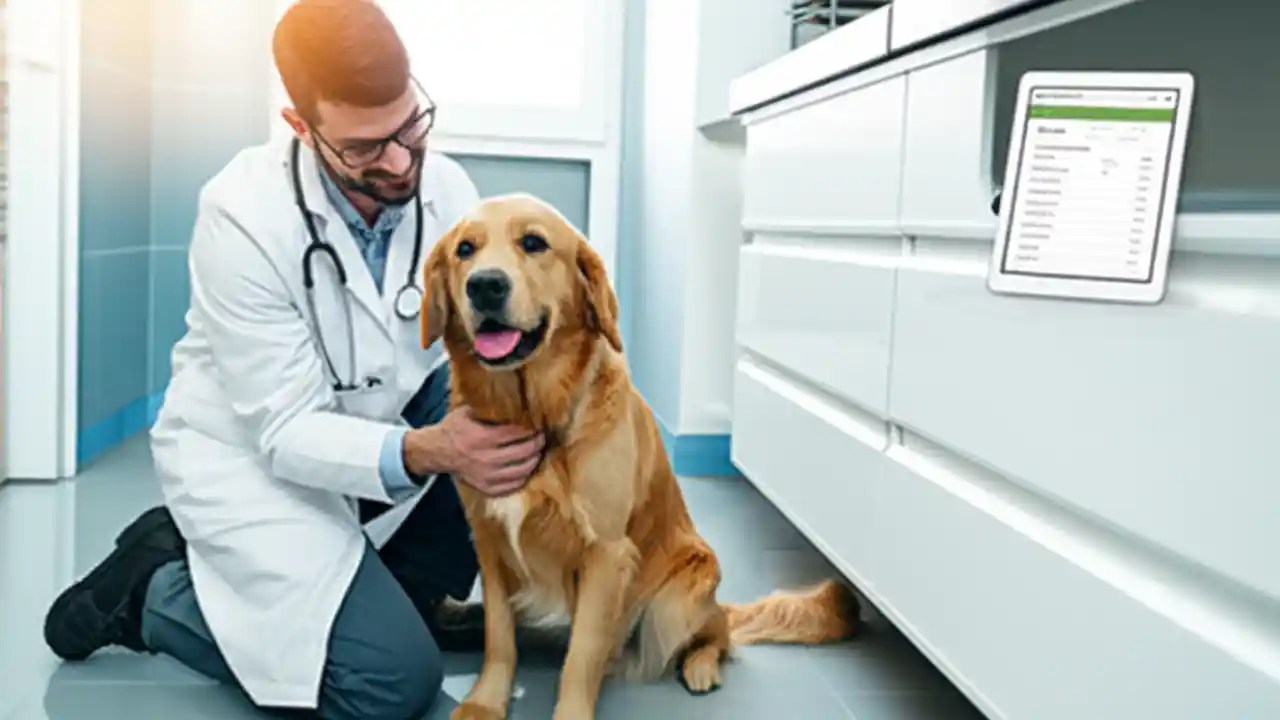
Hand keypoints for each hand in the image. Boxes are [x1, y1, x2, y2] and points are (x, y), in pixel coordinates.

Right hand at [407, 407, 544, 495]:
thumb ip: (488, 408)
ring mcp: (485, 476)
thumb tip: (514, 401)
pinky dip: (523, 478)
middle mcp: (484, 458)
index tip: (537, 425)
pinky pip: (511, 486)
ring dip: (534, 461)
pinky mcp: (485, 488)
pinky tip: (526, 468)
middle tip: (542, 437)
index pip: (515, 433)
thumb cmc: (454, 428)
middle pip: (522, 452)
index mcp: (480, 437)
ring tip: (538, 452)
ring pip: (521, 471)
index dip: (529, 429)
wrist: (435, 452)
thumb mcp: (467, 412)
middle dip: (536, 444)